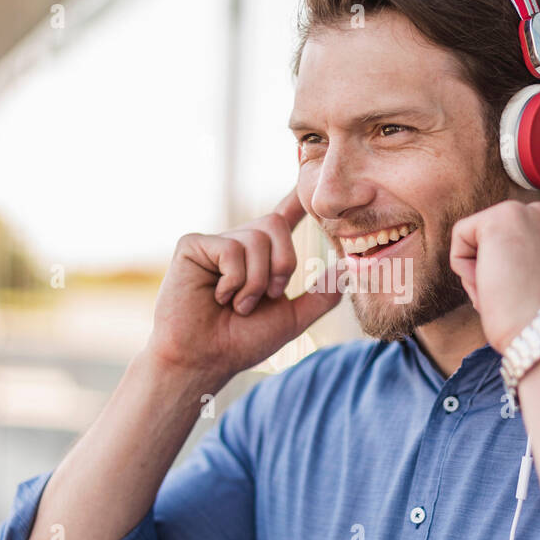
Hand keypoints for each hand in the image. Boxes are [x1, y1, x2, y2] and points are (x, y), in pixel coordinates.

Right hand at [146, 188, 342, 379]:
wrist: (204, 358)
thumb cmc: (241, 342)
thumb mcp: (292, 318)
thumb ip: (321, 295)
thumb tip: (346, 268)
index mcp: (260, 257)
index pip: (283, 218)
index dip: (296, 198)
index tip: (307, 181)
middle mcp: (238, 243)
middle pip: (275, 225)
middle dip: (281, 264)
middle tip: (268, 296)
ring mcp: (214, 243)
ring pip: (255, 239)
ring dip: (255, 282)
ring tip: (237, 304)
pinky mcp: (193, 245)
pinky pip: (230, 248)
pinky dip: (233, 280)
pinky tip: (217, 297)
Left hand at [448, 121, 539, 352]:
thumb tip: (518, 257)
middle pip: (509, 226)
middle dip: (502, 261)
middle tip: (521, 295)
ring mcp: (532, 212)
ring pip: (484, 239)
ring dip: (486, 271)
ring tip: (509, 294)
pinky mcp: (501, 219)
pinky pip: (463, 242)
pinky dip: (467, 270)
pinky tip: (492, 286)